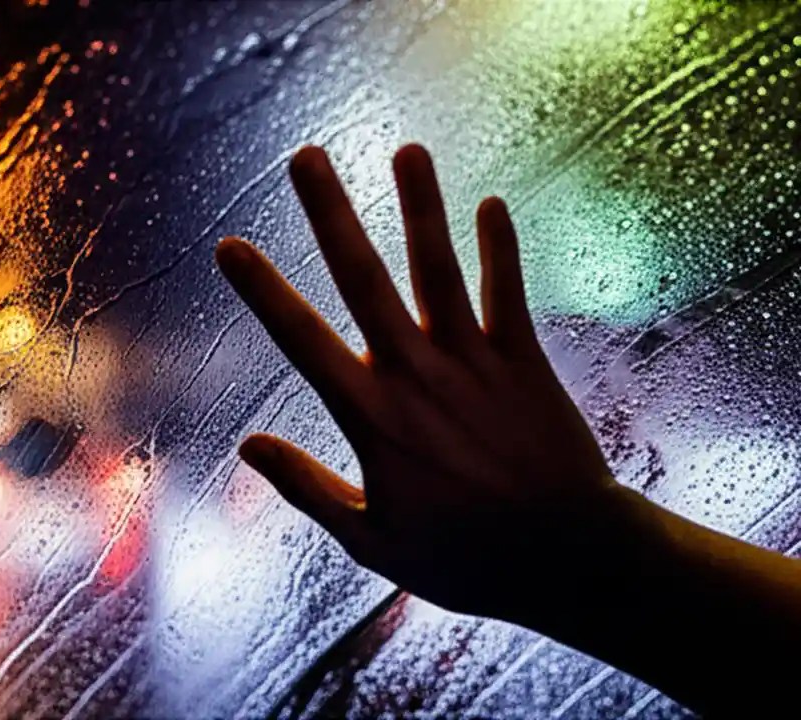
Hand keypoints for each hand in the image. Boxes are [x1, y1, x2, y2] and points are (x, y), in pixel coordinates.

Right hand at [216, 144, 628, 621]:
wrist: (570, 559)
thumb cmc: (465, 558)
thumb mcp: (371, 541)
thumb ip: (307, 489)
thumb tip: (247, 446)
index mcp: (372, 417)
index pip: (301, 340)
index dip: (262, 289)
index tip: (230, 245)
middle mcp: (416, 374)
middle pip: (363, 279)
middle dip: (330, 214)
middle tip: (306, 157)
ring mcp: (474, 363)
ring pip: (438, 269)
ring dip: (420, 206)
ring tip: (406, 150)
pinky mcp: (524, 363)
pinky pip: (508, 294)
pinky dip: (500, 248)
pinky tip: (490, 203)